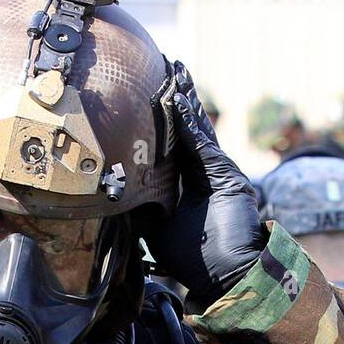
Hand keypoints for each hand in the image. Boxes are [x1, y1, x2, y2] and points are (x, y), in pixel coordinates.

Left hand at [141, 62, 263, 309]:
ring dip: (185, 99)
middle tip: (165, 67)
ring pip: (198, 128)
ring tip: (174, 71)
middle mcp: (204, 173)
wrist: (227, 275)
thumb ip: (142, 207)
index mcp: (188, 184)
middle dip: (177, 98)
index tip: (149, 95)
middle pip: (188, 128)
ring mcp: (218, 171)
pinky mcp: (226, 175)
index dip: (162, 121)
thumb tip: (117, 190)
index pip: (173, 144)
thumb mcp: (156, 230)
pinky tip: (177, 101)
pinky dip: (189, 123)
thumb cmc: (195, 260)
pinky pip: (202, 144)